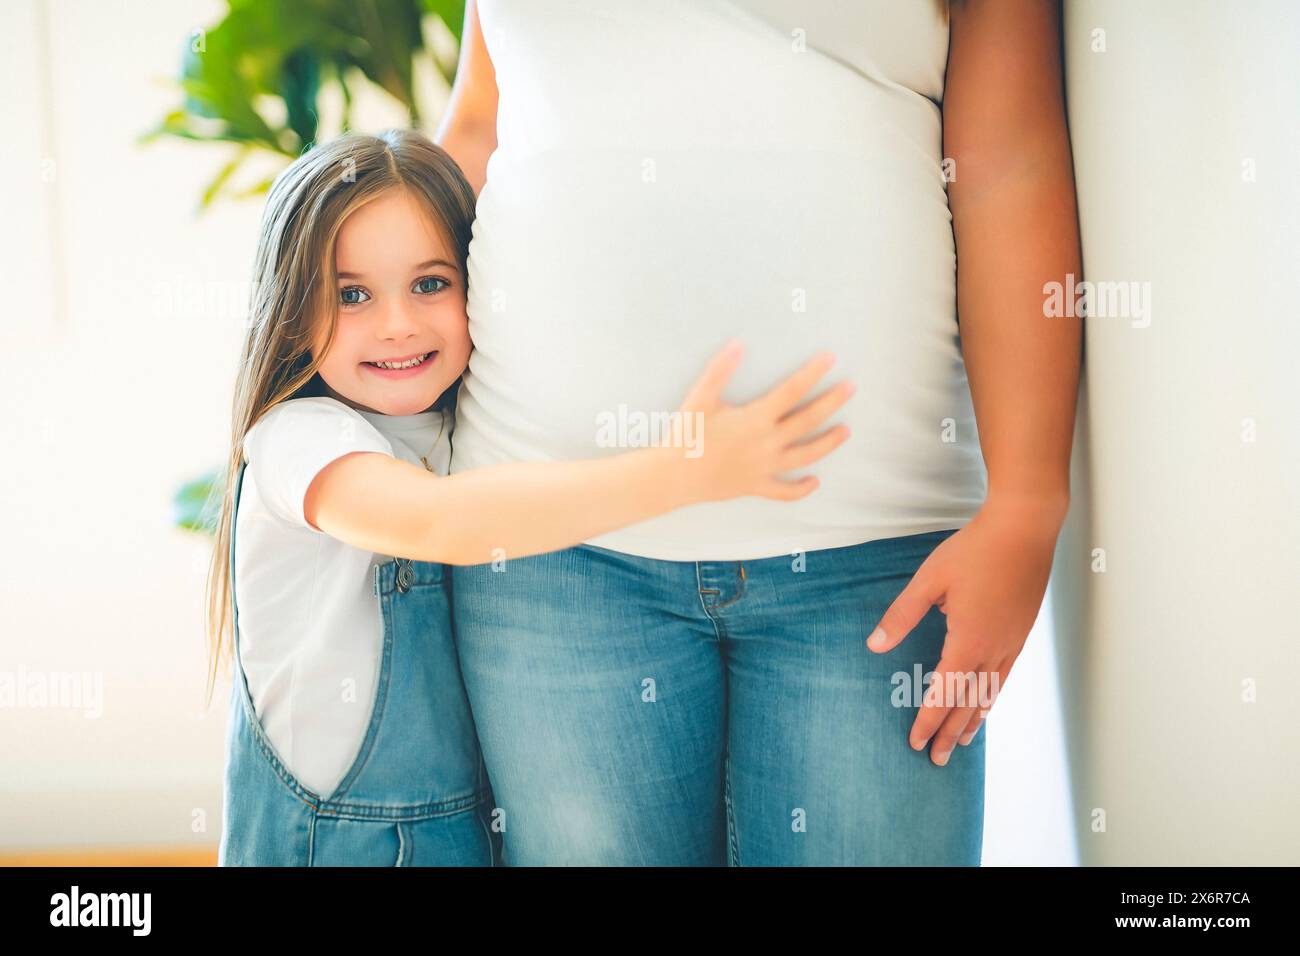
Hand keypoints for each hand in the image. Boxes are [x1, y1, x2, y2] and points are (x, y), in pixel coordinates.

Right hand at [674, 339, 852, 503]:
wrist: (673, 475)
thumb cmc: (686, 434)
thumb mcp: (701, 398)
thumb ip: (721, 370)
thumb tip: (738, 344)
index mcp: (756, 418)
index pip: (792, 391)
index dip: (813, 373)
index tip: (830, 359)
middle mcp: (767, 443)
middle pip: (809, 421)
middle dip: (832, 402)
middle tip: (851, 388)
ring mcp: (765, 467)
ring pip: (806, 456)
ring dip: (829, 443)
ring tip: (846, 431)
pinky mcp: (756, 486)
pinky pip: (785, 491)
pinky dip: (801, 489)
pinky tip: (815, 482)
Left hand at [865, 494, 1067, 765]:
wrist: (1024, 528)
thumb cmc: (974, 550)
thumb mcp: (929, 580)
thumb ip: (902, 615)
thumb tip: (875, 646)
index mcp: (967, 640)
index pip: (944, 692)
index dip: (928, 719)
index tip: (914, 742)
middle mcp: (994, 648)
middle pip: (969, 702)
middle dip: (949, 732)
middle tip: (935, 760)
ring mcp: (1012, 641)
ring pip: (990, 692)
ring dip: (973, 720)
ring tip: (961, 744)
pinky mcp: (1022, 631)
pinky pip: (1005, 674)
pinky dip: (992, 695)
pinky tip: (987, 700)